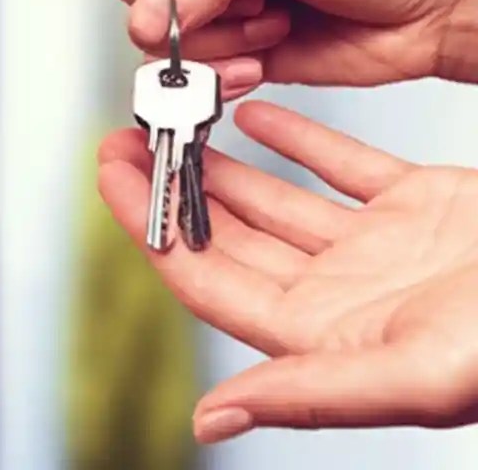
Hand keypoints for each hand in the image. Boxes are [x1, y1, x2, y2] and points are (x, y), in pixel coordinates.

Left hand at [97, 100, 477, 442]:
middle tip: (123, 133)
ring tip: (180, 121)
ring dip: (227, 164)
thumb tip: (211, 420)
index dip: (149, 227)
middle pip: (232, 237)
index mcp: (328, 339)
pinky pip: (347, 167)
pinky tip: (266, 115)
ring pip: (281, 200)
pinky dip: (306, 139)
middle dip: (172, 188)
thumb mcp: (422, 371)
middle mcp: (346, 295)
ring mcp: (385, 250)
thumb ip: (310, 395)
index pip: (208, 280)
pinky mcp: (426, 207)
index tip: (108, 172)